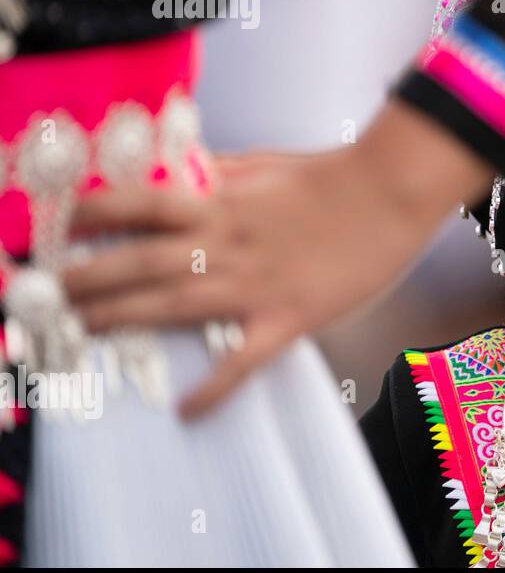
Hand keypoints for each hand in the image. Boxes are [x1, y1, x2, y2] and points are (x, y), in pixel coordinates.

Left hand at [62, 100, 493, 419]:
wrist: (391, 192)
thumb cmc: (334, 174)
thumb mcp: (268, 163)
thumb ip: (221, 173)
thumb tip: (182, 175)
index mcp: (219, 201)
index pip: (138, 205)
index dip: (92, 215)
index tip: (59, 226)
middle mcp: (224, 243)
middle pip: (139, 262)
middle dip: (86, 278)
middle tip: (46, 296)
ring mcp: (254, 284)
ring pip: (172, 306)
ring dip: (121, 320)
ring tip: (80, 332)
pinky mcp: (287, 317)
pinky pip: (243, 359)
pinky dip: (215, 387)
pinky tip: (187, 409)